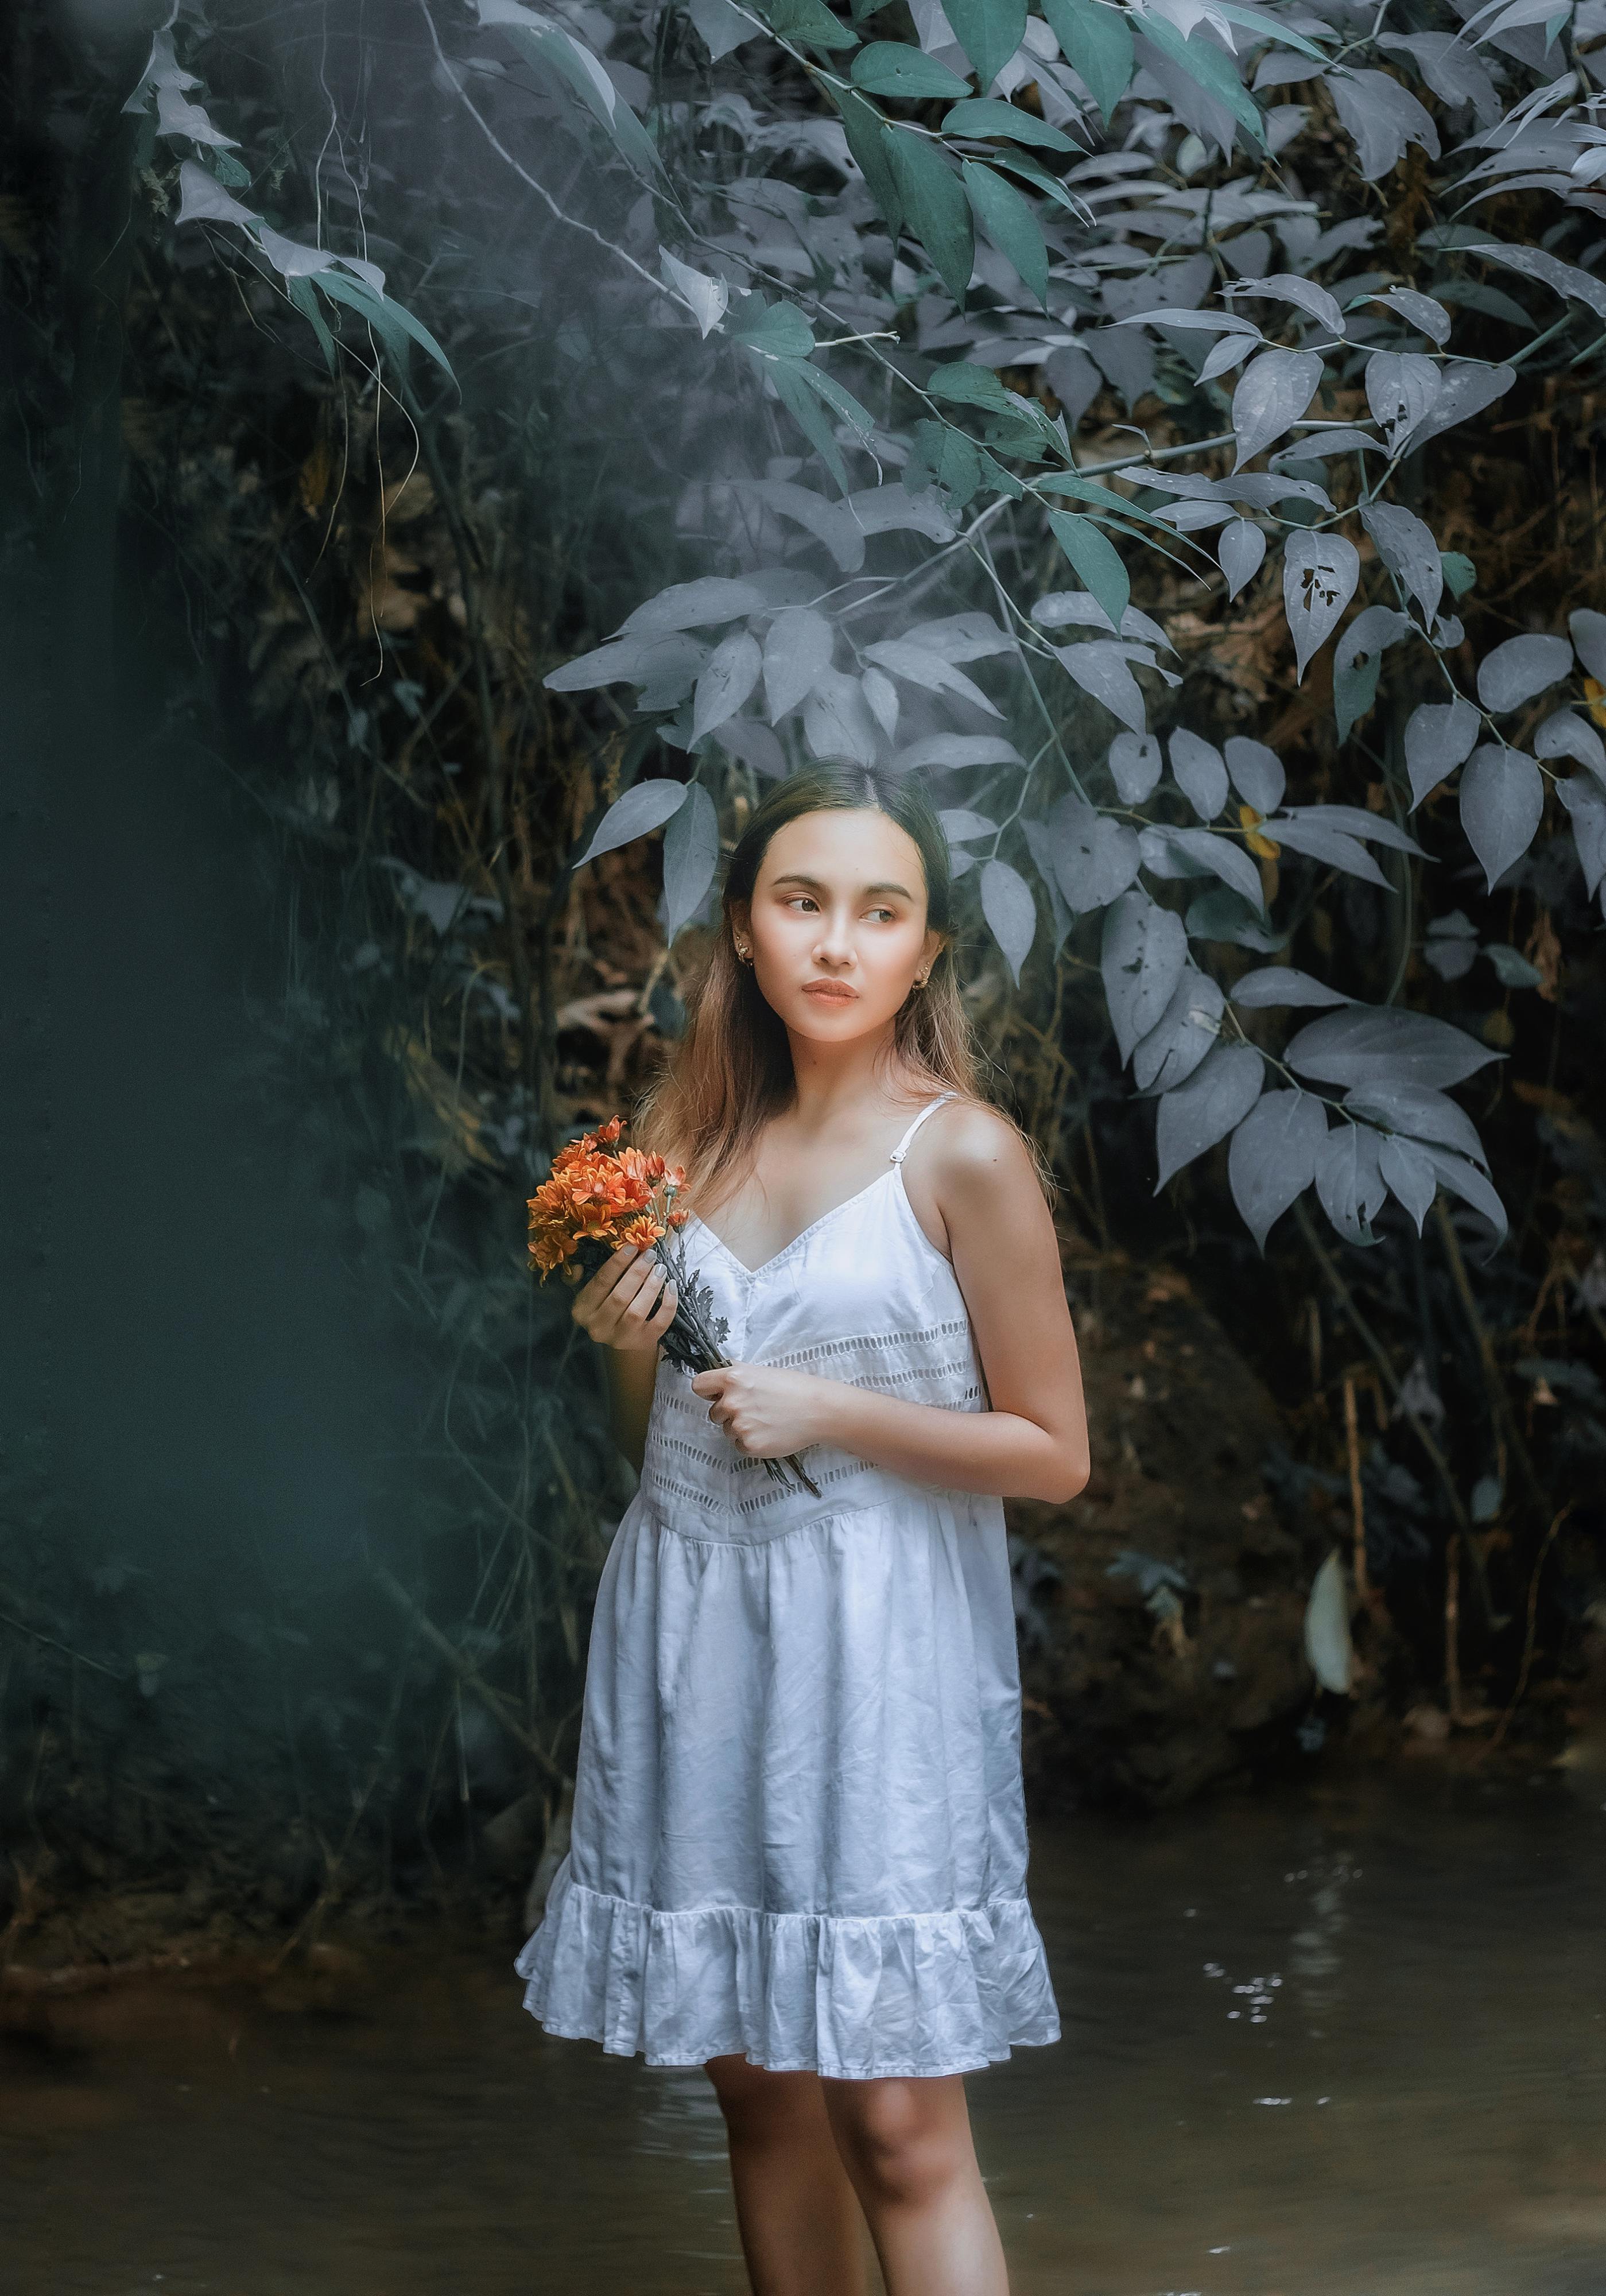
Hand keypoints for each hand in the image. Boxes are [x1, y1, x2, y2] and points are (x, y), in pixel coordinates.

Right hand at [572, 1244, 678, 1354]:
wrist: (621, 1337)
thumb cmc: (605, 1305)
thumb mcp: (590, 1292)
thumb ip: (583, 1277)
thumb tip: (578, 1266)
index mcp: (583, 1310)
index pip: (600, 1283)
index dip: (617, 1263)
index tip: (632, 1247)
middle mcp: (598, 1327)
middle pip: (620, 1297)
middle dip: (637, 1273)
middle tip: (650, 1255)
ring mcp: (621, 1338)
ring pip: (637, 1311)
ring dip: (651, 1286)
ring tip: (660, 1269)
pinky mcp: (643, 1342)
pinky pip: (659, 1323)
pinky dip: (668, 1304)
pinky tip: (671, 1286)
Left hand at [689, 1363, 831, 1460]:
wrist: (819, 1410)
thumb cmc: (795, 1388)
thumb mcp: (762, 1372)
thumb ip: (738, 1374)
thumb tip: (722, 1373)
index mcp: (733, 1379)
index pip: (699, 1386)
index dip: (708, 1392)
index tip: (716, 1395)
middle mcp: (732, 1401)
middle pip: (714, 1412)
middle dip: (729, 1412)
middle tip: (755, 1409)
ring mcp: (739, 1425)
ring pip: (727, 1430)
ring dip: (741, 1428)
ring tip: (766, 1420)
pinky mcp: (749, 1445)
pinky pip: (739, 1445)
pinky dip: (751, 1442)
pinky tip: (770, 1432)